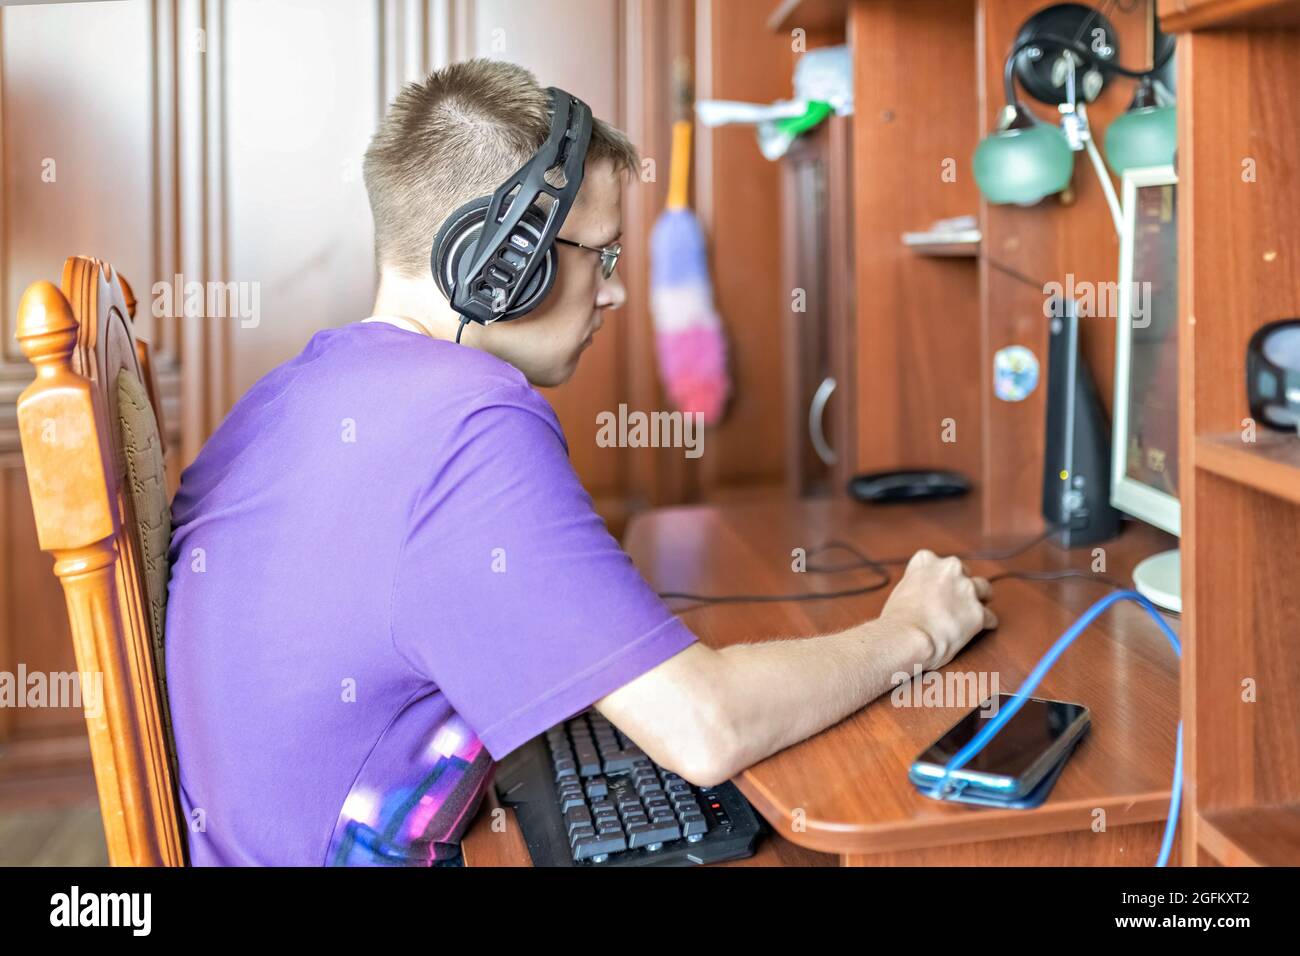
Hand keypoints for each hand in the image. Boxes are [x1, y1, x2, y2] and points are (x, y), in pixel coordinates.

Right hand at [880, 549, 996, 669]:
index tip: (935, 587)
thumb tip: (921, 598)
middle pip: (964, 572)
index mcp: (926, 561)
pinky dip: (985, 623)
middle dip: (960, 585)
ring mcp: (966, 589)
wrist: (905, 637)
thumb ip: (916, 585)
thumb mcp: (900, 590)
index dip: (936, 576)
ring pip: (984, 589)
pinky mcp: (978, 612)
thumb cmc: (896, 621)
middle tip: (954, 602)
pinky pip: (989, 617)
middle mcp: (949, 569)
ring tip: (972, 613)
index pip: (934, 560)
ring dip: (979, 600)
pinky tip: (978, 631)